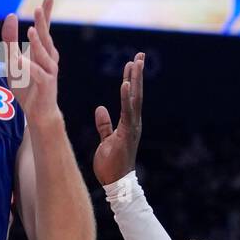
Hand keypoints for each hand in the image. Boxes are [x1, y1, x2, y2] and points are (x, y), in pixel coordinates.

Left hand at [1, 0, 60, 128]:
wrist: (38, 111)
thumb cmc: (28, 84)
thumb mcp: (13, 60)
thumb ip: (10, 40)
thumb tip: (12, 15)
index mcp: (41, 49)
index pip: (45, 26)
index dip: (47, 10)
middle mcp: (49, 57)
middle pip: (46, 36)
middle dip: (43, 22)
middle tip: (38, 8)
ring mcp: (49, 70)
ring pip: (44, 54)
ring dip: (38, 42)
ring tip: (31, 30)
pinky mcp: (46, 84)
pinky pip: (37, 73)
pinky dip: (29, 67)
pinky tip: (20, 61)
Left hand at [93, 52, 144, 184]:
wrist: (116, 184)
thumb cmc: (111, 164)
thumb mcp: (106, 140)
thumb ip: (105, 124)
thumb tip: (100, 108)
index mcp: (128, 122)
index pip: (130, 96)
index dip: (131, 79)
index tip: (132, 62)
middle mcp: (133, 122)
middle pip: (136, 93)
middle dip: (137, 74)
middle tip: (139, 55)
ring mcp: (132, 128)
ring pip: (134, 100)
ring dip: (134, 81)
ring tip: (134, 63)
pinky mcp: (127, 134)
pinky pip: (128, 113)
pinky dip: (127, 98)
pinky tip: (126, 85)